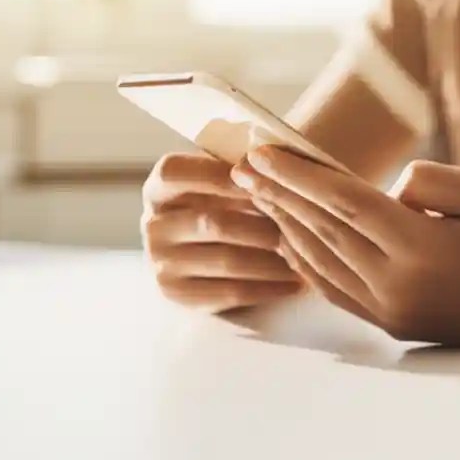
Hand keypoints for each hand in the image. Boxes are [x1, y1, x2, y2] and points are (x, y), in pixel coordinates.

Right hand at [142, 153, 303, 312]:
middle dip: (263, 224)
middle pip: (211, 222)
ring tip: (307, 254)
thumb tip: (273, 163)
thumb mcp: (225, 182)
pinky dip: (268, 287)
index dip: (220, 176)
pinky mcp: (177, 297)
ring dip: (273, 259)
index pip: (176, 173)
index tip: (265, 179)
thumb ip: (241, 171)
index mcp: (159, 188)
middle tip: (304, 225)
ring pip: (226, 260)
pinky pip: (229, 293)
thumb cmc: (229, 206)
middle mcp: (152, 225)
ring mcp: (161, 264)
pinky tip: (295, 282)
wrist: (205, 261)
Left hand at [231, 147, 459, 345]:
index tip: (262, 151)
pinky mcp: (397, 326)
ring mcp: (395, 312)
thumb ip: (426, 181)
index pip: (342, 202)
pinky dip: (309, 263)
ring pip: (323, 263)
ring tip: (259, 197)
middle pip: (323, 232)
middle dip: (279, 196)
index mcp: (421, 249)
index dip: (298, 174)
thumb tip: (383, 191)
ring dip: (287, 227)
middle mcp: (399, 287)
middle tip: (242, 167)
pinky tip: (292, 241)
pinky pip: (338, 291)